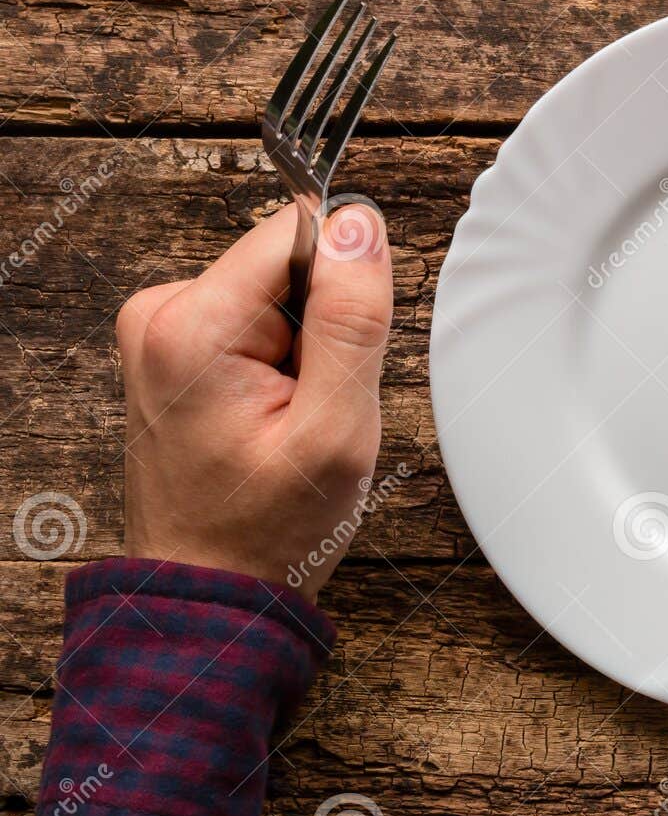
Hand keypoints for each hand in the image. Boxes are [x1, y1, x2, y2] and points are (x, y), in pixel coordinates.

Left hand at [116, 203, 391, 602]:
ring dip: (304, 349)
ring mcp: (159, 330)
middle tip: (314, 404)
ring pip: (276, 294)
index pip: (298, 234)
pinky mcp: (172, 348)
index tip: (340, 361)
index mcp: (191, 326)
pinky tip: (271, 417)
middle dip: (323, 326)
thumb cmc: (265, 531)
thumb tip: (361, 224)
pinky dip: (280, 363)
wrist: (212, 591)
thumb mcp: (335, 431)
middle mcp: (159, 314)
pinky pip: (255, 321)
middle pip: (286, 263)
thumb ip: (351, 320)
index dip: (345, 289)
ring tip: (290, 418)